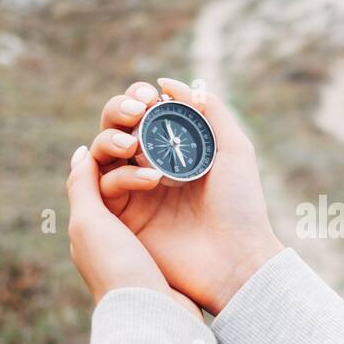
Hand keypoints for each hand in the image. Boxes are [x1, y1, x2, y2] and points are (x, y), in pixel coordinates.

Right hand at [87, 77, 282, 314]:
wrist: (237, 259)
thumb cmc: (241, 206)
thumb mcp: (234, 148)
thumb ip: (207, 108)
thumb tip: (168, 84)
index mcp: (176, 149)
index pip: (143, 113)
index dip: (138, 98)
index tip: (147, 96)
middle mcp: (150, 166)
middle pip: (115, 127)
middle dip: (118, 111)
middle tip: (135, 112)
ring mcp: (134, 192)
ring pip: (102, 152)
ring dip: (112, 139)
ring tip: (134, 145)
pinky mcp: (123, 218)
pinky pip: (105, 187)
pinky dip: (121, 176)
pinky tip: (149, 179)